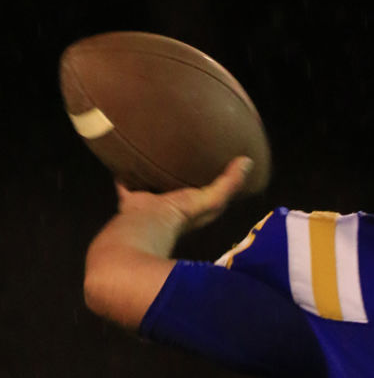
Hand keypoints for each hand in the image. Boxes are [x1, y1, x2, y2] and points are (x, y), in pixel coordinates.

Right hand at [114, 155, 253, 238]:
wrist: (141, 229)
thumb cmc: (178, 217)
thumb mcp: (211, 201)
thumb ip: (228, 184)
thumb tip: (247, 161)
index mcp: (190, 209)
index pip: (203, 194)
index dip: (208, 180)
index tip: (212, 160)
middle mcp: (170, 209)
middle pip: (176, 188)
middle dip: (179, 173)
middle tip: (181, 149)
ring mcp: (148, 205)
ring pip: (152, 184)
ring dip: (153, 171)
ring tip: (154, 148)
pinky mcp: (130, 200)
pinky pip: (126, 182)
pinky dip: (124, 171)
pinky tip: (122, 154)